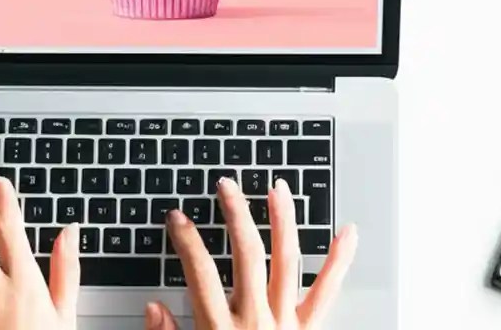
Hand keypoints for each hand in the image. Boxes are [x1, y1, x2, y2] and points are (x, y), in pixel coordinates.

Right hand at [149, 178, 357, 329]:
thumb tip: (153, 309)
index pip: (199, 274)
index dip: (187, 241)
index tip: (178, 218)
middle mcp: (256, 323)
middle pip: (247, 256)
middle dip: (235, 216)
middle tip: (227, 185)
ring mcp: (286, 325)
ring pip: (287, 263)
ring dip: (283, 222)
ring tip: (278, 189)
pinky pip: (327, 293)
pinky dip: (340, 261)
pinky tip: (347, 231)